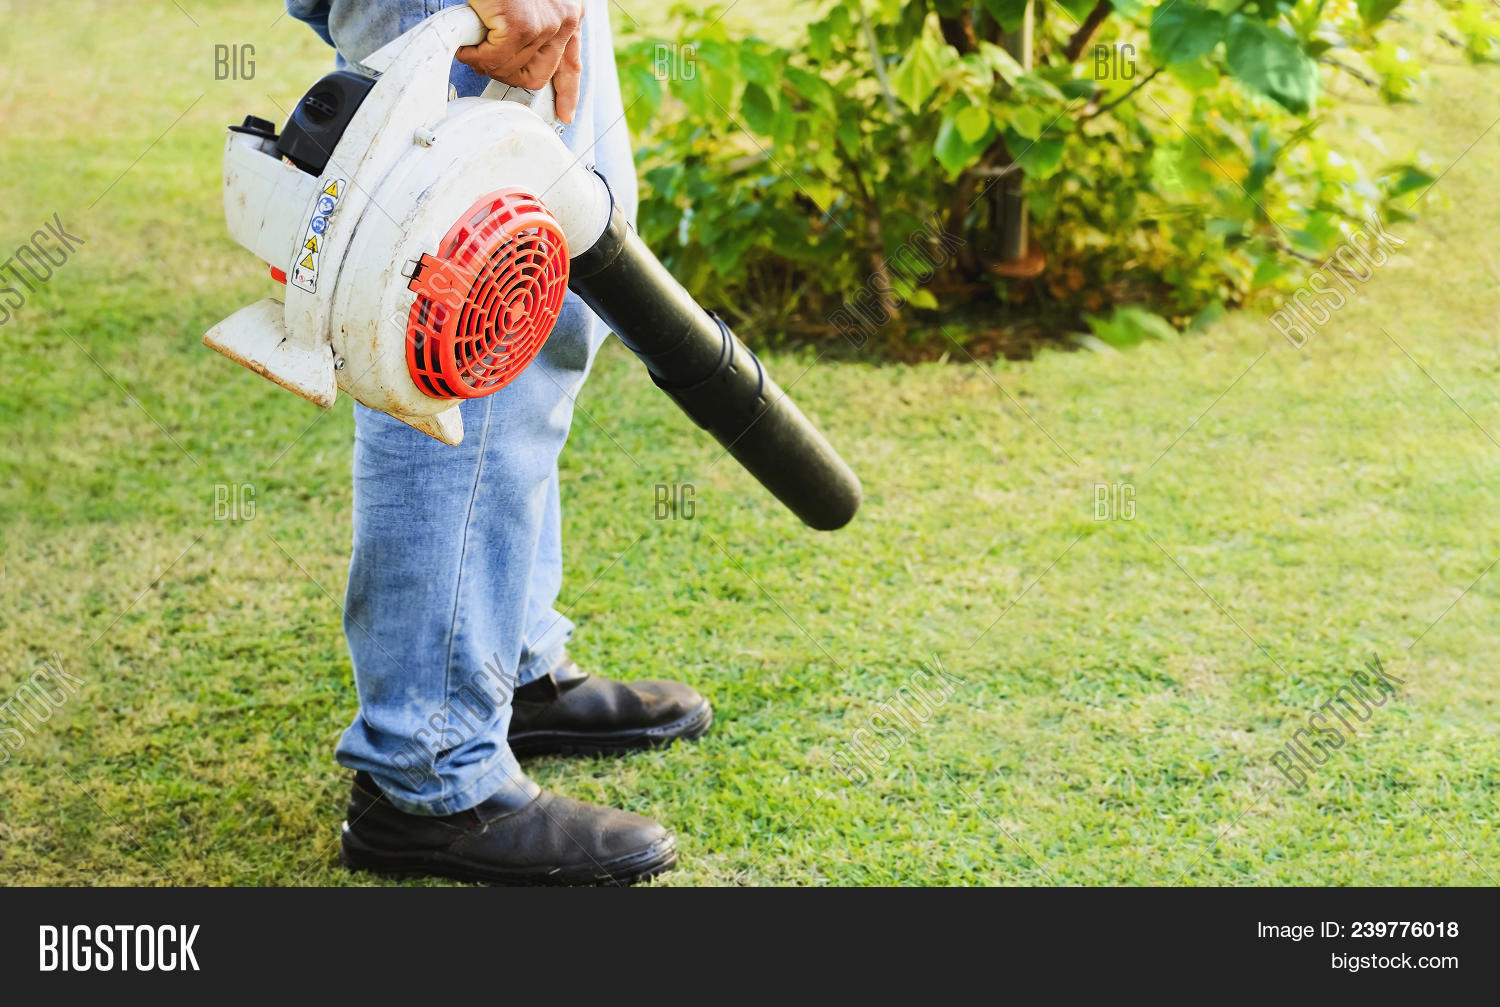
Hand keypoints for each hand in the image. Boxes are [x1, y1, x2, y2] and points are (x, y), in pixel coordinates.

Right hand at [458, 0, 585, 123]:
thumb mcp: (531, 3)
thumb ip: (536, 29)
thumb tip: (519, 63)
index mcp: (569, 14)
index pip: (572, 64)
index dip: (568, 93)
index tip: (565, 114)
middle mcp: (564, 20)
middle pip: (538, 77)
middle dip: (508, 76)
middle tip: (486, 62)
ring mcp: (544, 25)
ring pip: (513, 71)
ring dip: (486, 64)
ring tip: (473, 48)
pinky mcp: (520, 26)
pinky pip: (494, 60)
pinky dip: (475, 55)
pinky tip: (468, 43)